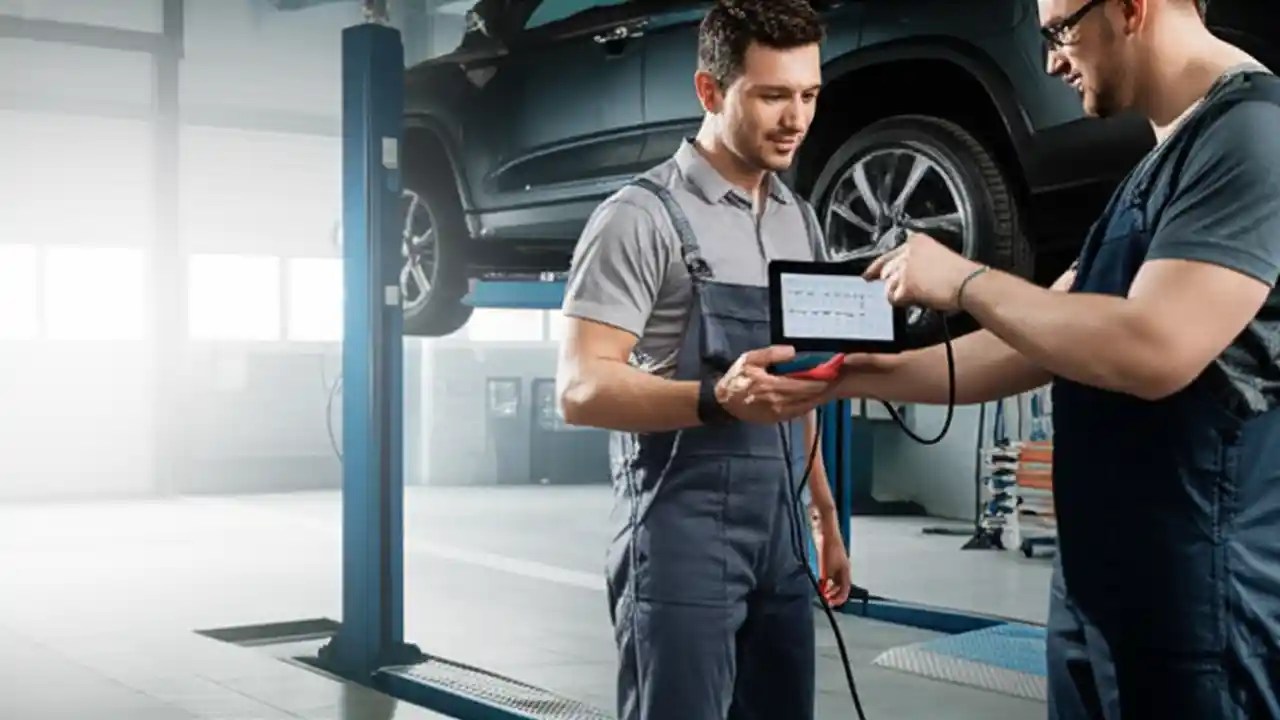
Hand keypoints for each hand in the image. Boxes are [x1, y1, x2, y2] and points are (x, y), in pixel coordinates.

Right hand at [716, 346, 834, 422]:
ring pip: (806, 405)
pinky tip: (815, 398)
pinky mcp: (776, 419)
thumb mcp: (750, 359)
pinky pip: (798, 413)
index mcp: (772, 385)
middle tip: (837, 379)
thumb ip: (772, 354)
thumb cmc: (737, 378)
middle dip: (824, 388)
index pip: (804, 383)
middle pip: (809, 396)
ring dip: (820, 397)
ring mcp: (778, 413)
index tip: (834, 372)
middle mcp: (778, 402)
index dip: (821, 379)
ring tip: (831, 388)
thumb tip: (793, 352)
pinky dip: (809, 405)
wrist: (723, 402)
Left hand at [812, 513, 851, 606]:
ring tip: (821, 593)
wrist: (825, 531)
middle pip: (840, 586)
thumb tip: (821, 590)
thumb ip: (824, 580)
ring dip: (829, 588)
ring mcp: (836, 564)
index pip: (845, 590)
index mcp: (846, 571)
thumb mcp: (826, 567)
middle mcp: (842, 568)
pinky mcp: (829, 559)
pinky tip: (818, 581)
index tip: (831, 604)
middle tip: (825, 600)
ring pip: (834, 580)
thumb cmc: (830, 546)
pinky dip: (824, 579)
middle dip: (834, 594)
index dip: (839, 598)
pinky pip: (828, 573)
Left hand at [864, 232, 984, 311]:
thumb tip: (908, 273)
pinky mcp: (905, 286)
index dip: (876, 267)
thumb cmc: (961, 273)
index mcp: (916, 241)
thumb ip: (919, 258)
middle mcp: (906, 252)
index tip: (869, 274)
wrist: (968, 283)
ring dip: (900, 293)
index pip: (888, 254)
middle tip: (898, 291)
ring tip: (918, 295)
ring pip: (889, 286)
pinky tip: (918, 299)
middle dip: (889, 283)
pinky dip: (903, 302)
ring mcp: (904, 269)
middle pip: (885, 271)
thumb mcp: (938, 255)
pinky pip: (894, 298)